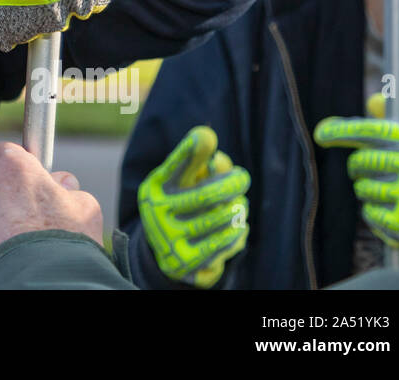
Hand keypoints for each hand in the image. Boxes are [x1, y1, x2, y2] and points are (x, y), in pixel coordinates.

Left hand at [0, 142, 102, 288]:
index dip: (18, 171)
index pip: (5, 154)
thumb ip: (69, 189)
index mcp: (9, 167)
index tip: (26, 185)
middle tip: (23, 222)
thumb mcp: (85, 208)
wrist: (42, 286)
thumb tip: (63, 184)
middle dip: (0, 199)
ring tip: (13, 247)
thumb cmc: (66, 245)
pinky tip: (0, 263)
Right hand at [137, 125, 249, 287]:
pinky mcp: (187, 261)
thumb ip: (201, 164)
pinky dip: (237, 232)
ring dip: (237, 209)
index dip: (190, 152)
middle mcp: (157, 213)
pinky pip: (224, 243)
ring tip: (240, 205)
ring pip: (220, 219)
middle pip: (206, 194)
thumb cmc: (183, 206)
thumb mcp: (185, 183)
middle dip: (232, 183)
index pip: (175, 167)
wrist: (170, 256)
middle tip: (243, 177)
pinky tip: (239, 226)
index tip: (207, 137)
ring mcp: (170, 239)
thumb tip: (215, 151)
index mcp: (155, 188)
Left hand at [315, 94, 398, 260]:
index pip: (371, 131)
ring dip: (367, 189)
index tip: (321, 133)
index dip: (342, 130)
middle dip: (358, 166)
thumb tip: (374, 101)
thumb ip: (398, 123)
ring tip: (386, 190)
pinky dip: (374, 212)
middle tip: (365, 170)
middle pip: (361, 160)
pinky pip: (370, 213)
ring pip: (363, 188)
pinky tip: (390, 209)